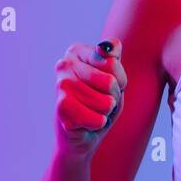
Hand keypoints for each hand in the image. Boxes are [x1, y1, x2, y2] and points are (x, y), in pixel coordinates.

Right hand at [53, 38, 127, 156]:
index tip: (109, 86)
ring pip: (105, 103)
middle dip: (113, 98)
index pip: (113, 63)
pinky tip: (86, 122)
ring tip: (93, 111)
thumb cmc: (100, 102)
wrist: (83, 134)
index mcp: (77, 52)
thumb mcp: (114, 79)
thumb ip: (113, 60)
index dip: (119, 81)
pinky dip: (97, 124)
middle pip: (110, 82)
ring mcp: (61, 84)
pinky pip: (97, 118)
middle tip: (100, 102)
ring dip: (105, 112)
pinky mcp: (61, 107)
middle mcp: (65, 64)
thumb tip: (110, 46)